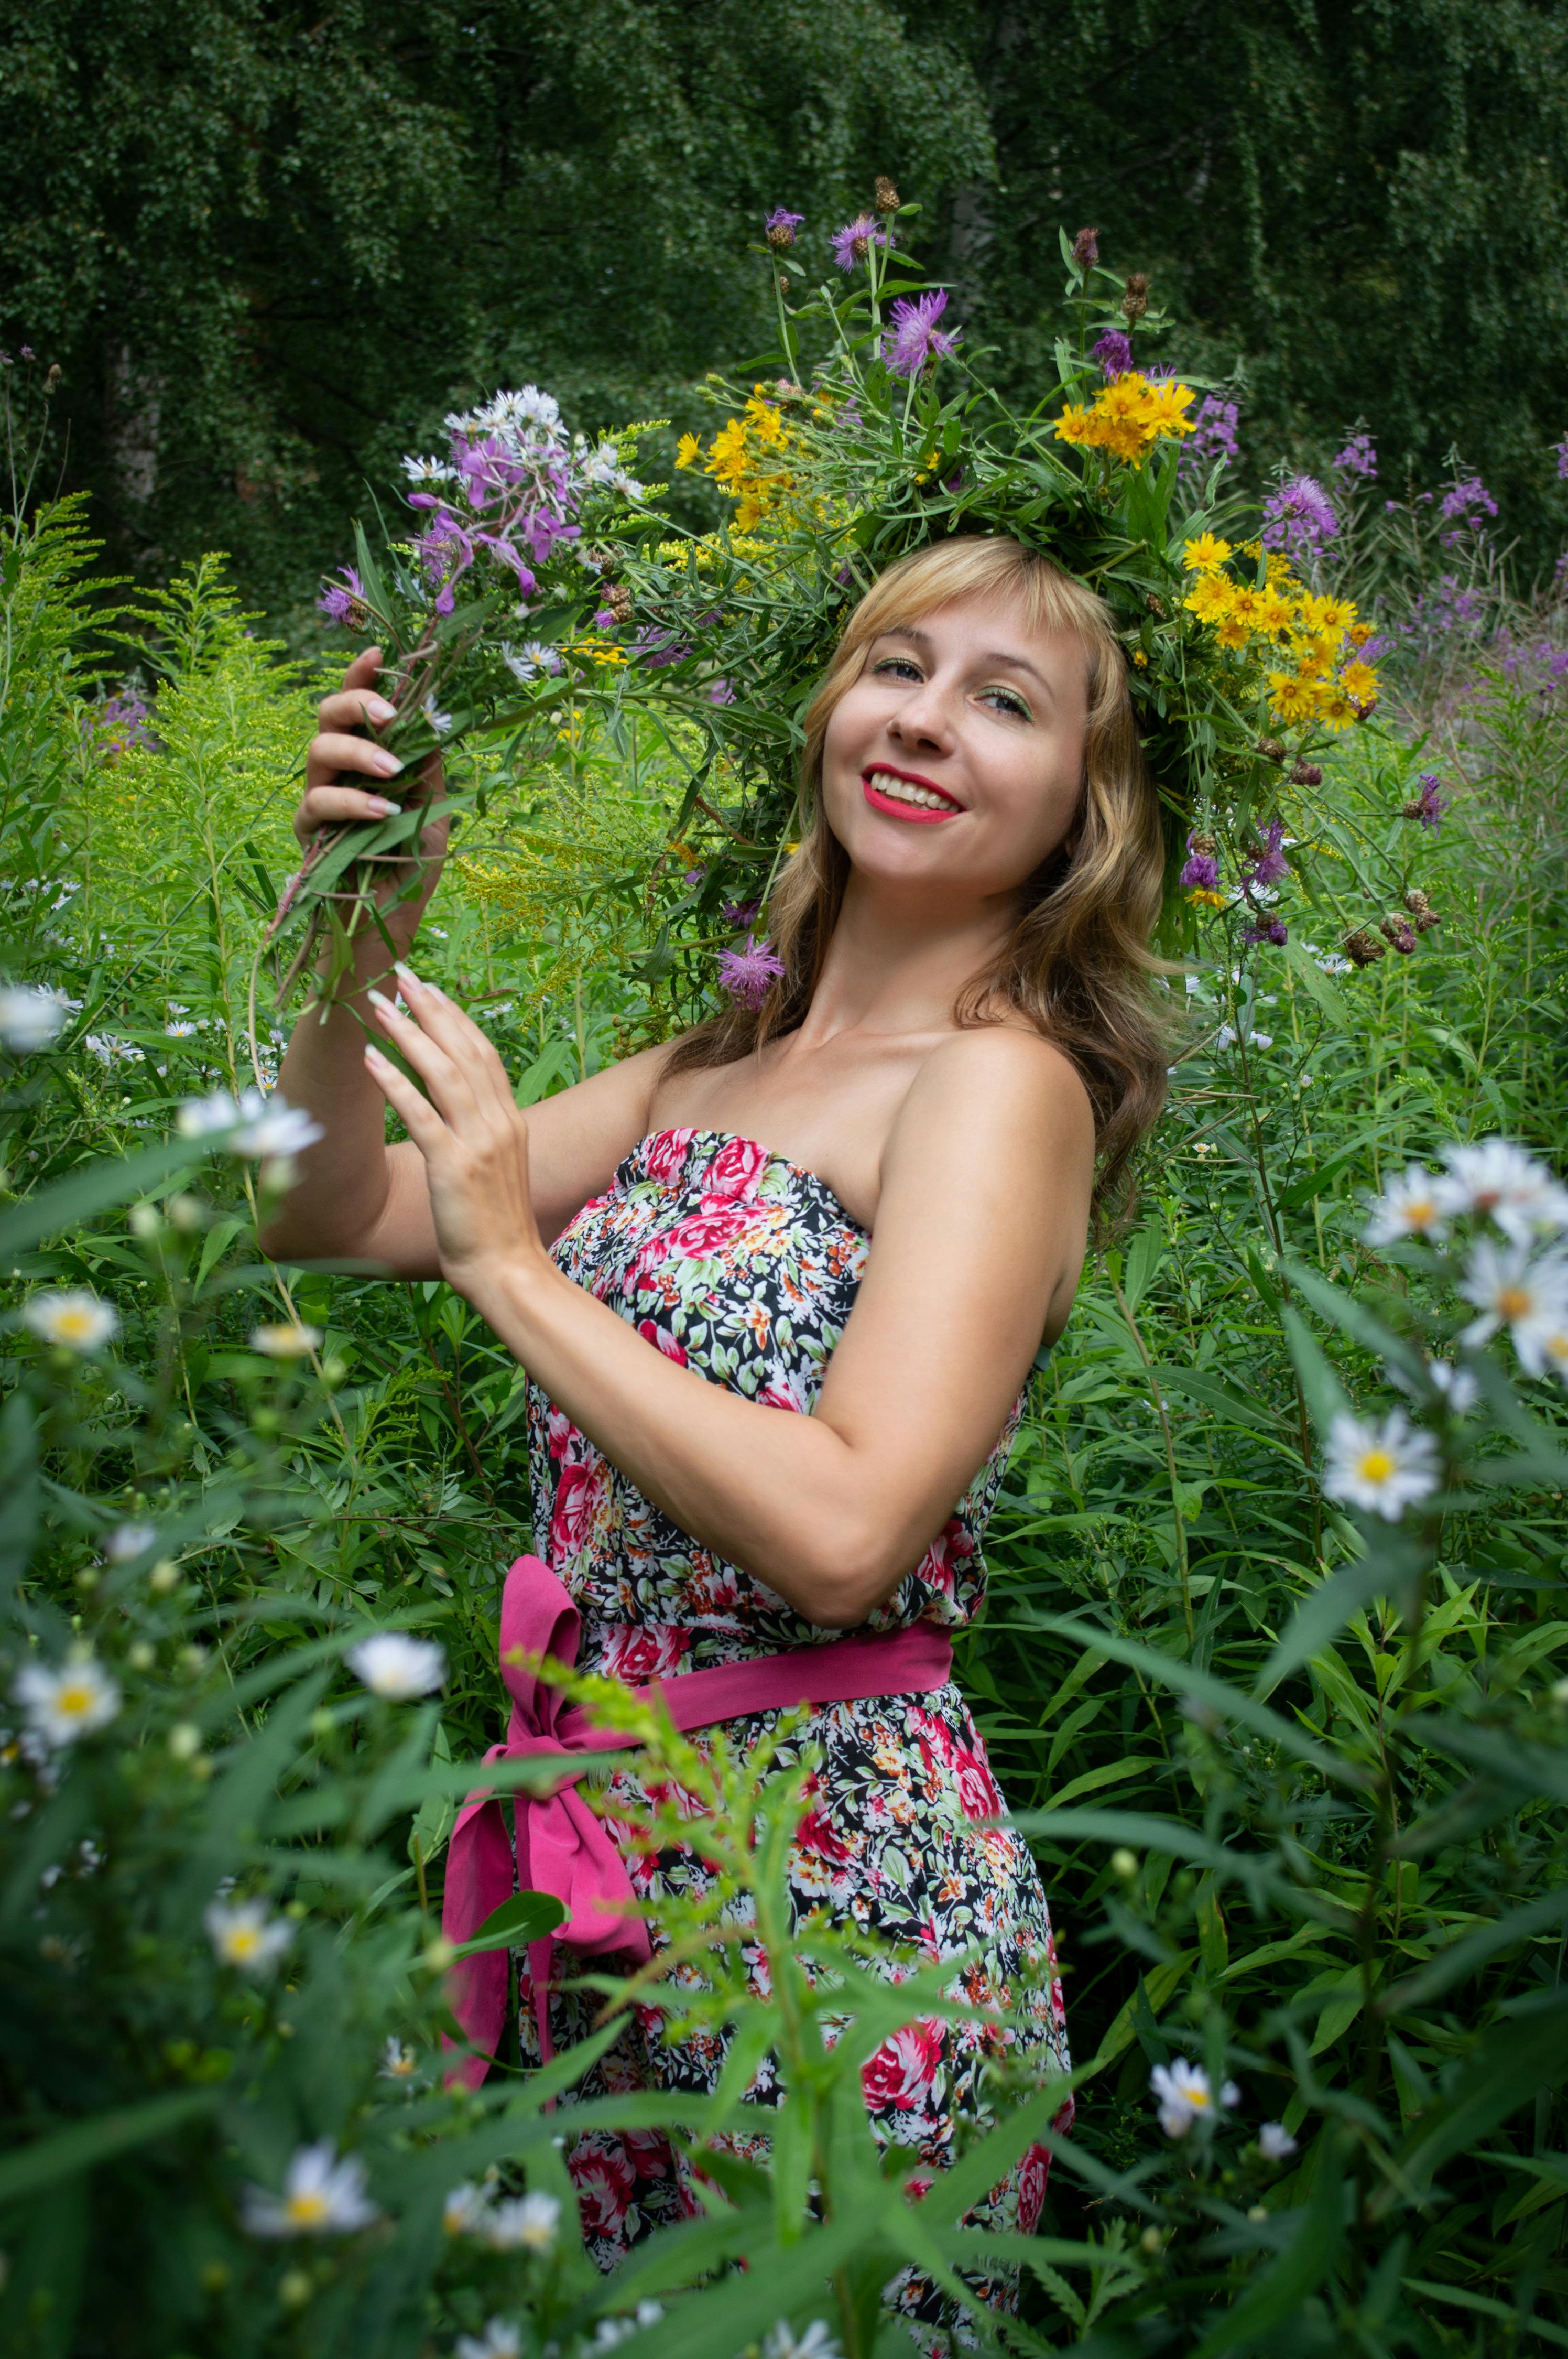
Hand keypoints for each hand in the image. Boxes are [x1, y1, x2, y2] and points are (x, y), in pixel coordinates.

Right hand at [297, 646, 448, 962]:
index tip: (379, 653)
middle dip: (355, 703)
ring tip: (393, 771)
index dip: (361, 677)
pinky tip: (383, 811)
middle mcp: (336, 775)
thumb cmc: (408, 874)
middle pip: (326, 717)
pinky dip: (352, 802)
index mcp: (366, 762)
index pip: (356, 710)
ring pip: (317, 752)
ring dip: (357, 752)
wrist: (387, 931)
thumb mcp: (432, 817)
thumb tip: (433, 723)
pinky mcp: (307, 836)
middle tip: (391, 715)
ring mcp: (318, 803)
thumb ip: (430, 773)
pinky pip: (318, 805)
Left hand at [359, 965, 546, 1294]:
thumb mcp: (494, 1170)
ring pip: (443, 1073)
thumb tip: (453, 1112)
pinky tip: (370, 1058)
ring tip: (378, 1005)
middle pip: (465, 1051)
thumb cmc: (494, 1227)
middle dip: (431, 1009)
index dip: (455, 1017)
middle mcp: (498, 1124)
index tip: (430, 988)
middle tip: (401, 975)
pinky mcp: (453, 1166)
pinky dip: (394, 1082)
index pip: (482, 1054)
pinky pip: (420, 1114)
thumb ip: (480, 1135)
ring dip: (409, 1034)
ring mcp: (478, 1143)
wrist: (508, 1269)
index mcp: (509, 1121)